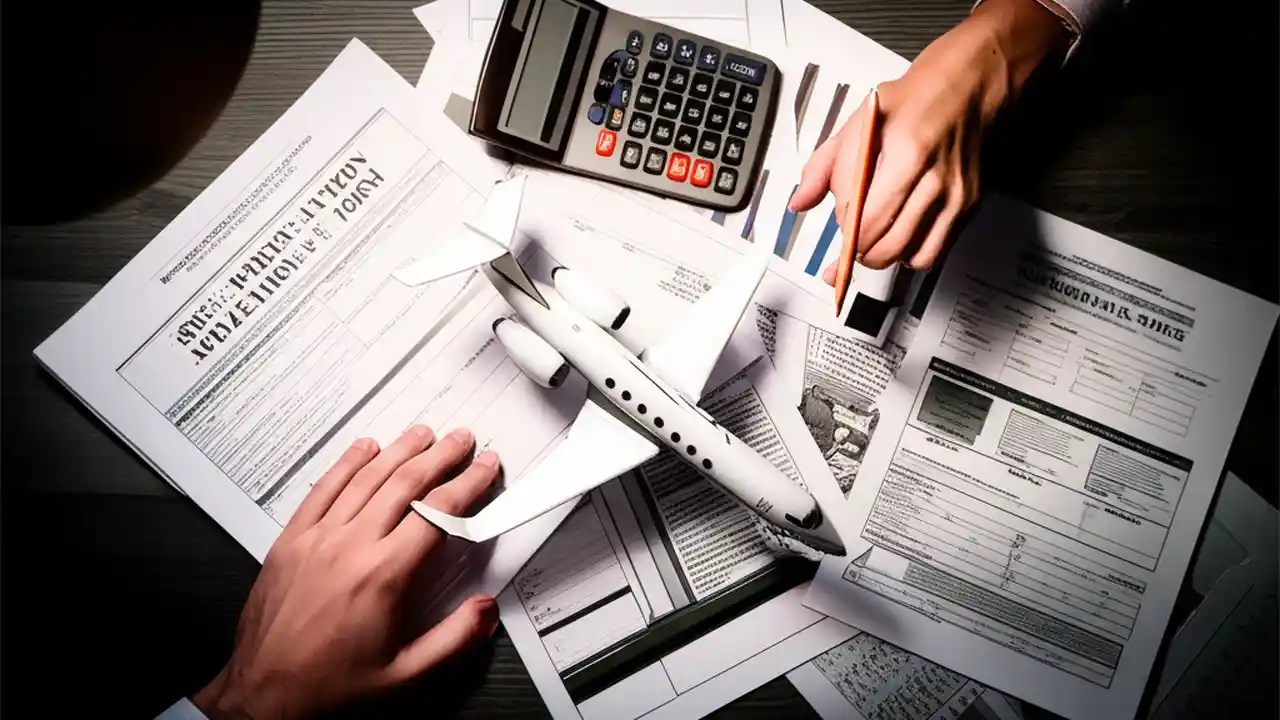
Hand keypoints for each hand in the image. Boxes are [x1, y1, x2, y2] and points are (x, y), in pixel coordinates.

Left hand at [192, 426, 500, 719]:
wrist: (264, 694)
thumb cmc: (328, 686)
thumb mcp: (405, 674)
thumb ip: (454, 640)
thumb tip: (484, 610)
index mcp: (383, 576)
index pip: (438, 514)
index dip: (468, 484)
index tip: (484, 468)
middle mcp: (349, 548)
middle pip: (405, 484)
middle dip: (441, 456)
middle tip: (461, 440)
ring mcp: (317, 539)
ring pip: (366, 478)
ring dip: (400, 451)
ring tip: (422, 435)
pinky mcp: (291, 540)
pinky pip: (323, 489)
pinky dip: (347, 463)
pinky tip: (364, 449)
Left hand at [790, 0, 1071, 273]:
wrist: (966, 88)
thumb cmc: (909, 103)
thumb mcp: (857, 123)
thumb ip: (823, 167)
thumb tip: (799, 204)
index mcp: (906, 155)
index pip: (866, 219)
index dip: (846, 232)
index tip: (839, 233)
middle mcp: (935, 180)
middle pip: (887, 245)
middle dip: (860, 252)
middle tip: (850, 246)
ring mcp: (955, 196)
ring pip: (910, 256)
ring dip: (885, 257)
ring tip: (874, 242)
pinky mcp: (969, 206)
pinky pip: (934, 252)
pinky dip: (911, 255)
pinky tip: (900, 238)